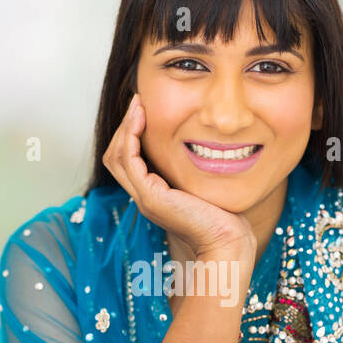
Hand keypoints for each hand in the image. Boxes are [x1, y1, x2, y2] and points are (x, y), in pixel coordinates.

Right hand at [102, 93, 256, 265]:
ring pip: (117, 157)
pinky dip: (130, 137)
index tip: (143, 109)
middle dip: (124, 126)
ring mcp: (144, 198)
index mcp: (154, 194)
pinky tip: (141, 120)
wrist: (227, 241)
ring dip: (125, 127)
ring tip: (137, 106)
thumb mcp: (203, 184)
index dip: (130, 133)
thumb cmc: (224, 216)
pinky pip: (128, 161)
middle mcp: (144, 196)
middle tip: (137, 102)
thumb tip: (202, 142)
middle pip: (115, 156)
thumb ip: (193, 168)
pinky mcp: (150, 197)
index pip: (128, 160)